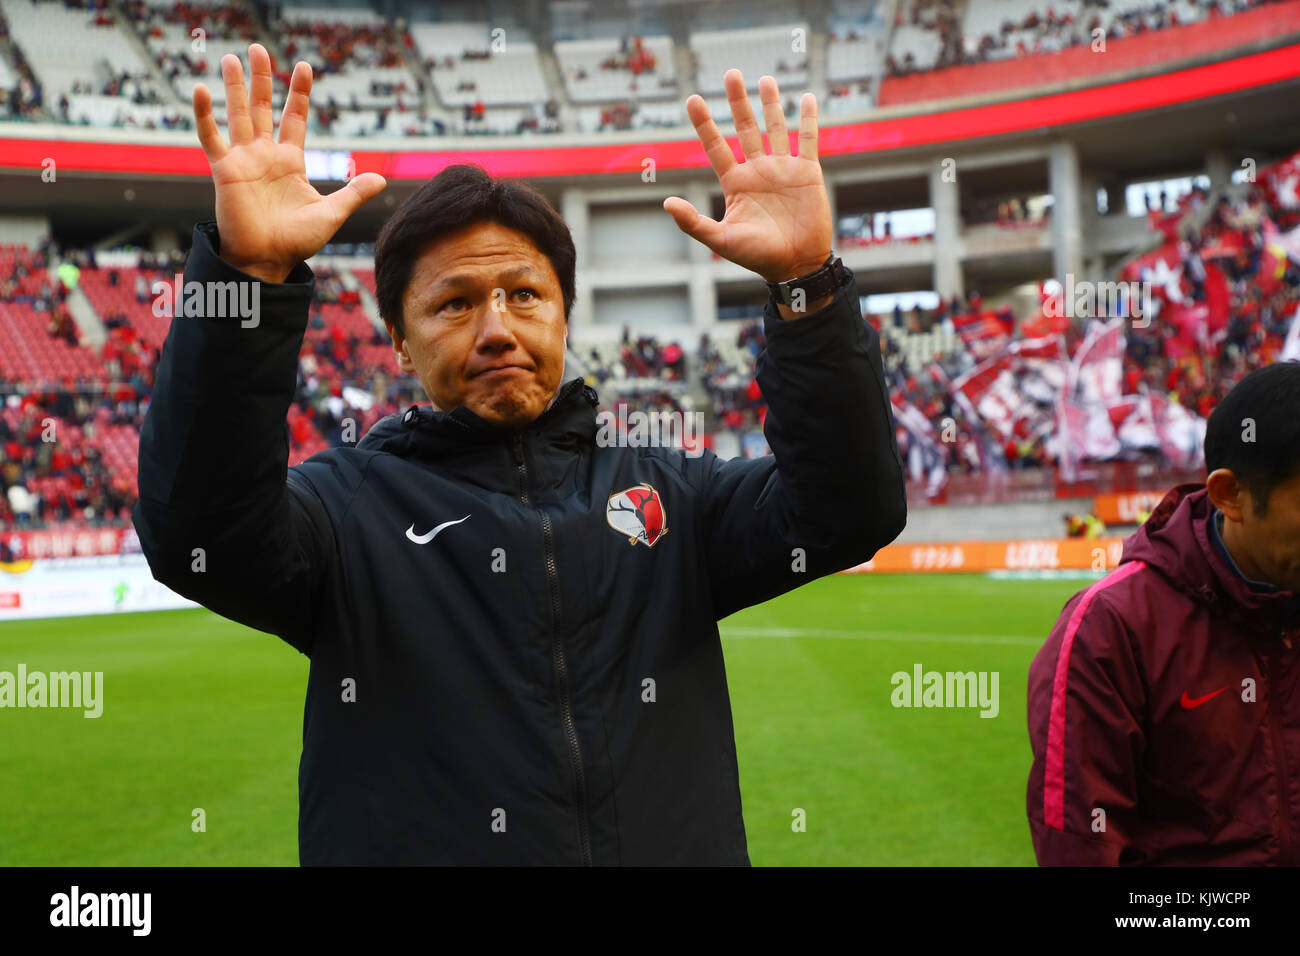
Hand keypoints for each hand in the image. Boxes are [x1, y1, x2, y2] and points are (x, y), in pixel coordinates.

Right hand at [193, 43, 386, 282]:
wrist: (267, 261)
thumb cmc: (297, 241)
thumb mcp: (331, 214)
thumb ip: (353, 193)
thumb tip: (382, 179)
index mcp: (291, 162)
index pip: (296, 118)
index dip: (299, 93)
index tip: (304, 66)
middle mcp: (266, 156)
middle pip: (263, 108)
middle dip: (262, 78)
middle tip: (258, 47)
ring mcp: (244, 160)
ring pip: (238, 115)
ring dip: (234, 86)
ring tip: (230, 57)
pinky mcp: (224, 170)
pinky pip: (211, 137)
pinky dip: (204, 114)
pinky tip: (201, 89)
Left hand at [664, 70, 831, 283]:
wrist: (796, 266)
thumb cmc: (758, 257)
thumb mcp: (721, 240)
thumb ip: (693, 223)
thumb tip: (666, 203)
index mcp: (736, 182)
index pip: (716, 146)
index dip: (704, 123)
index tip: (692, 99)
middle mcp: (758, 171)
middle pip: (745, 128)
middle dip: (738, 102)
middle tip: (731, 74)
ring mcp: (783, 169)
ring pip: (776, 128)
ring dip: (771, 104)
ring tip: (764, 79)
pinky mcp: (808, 173)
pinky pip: (808, 140)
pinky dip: (809, 120)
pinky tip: (807, 98)